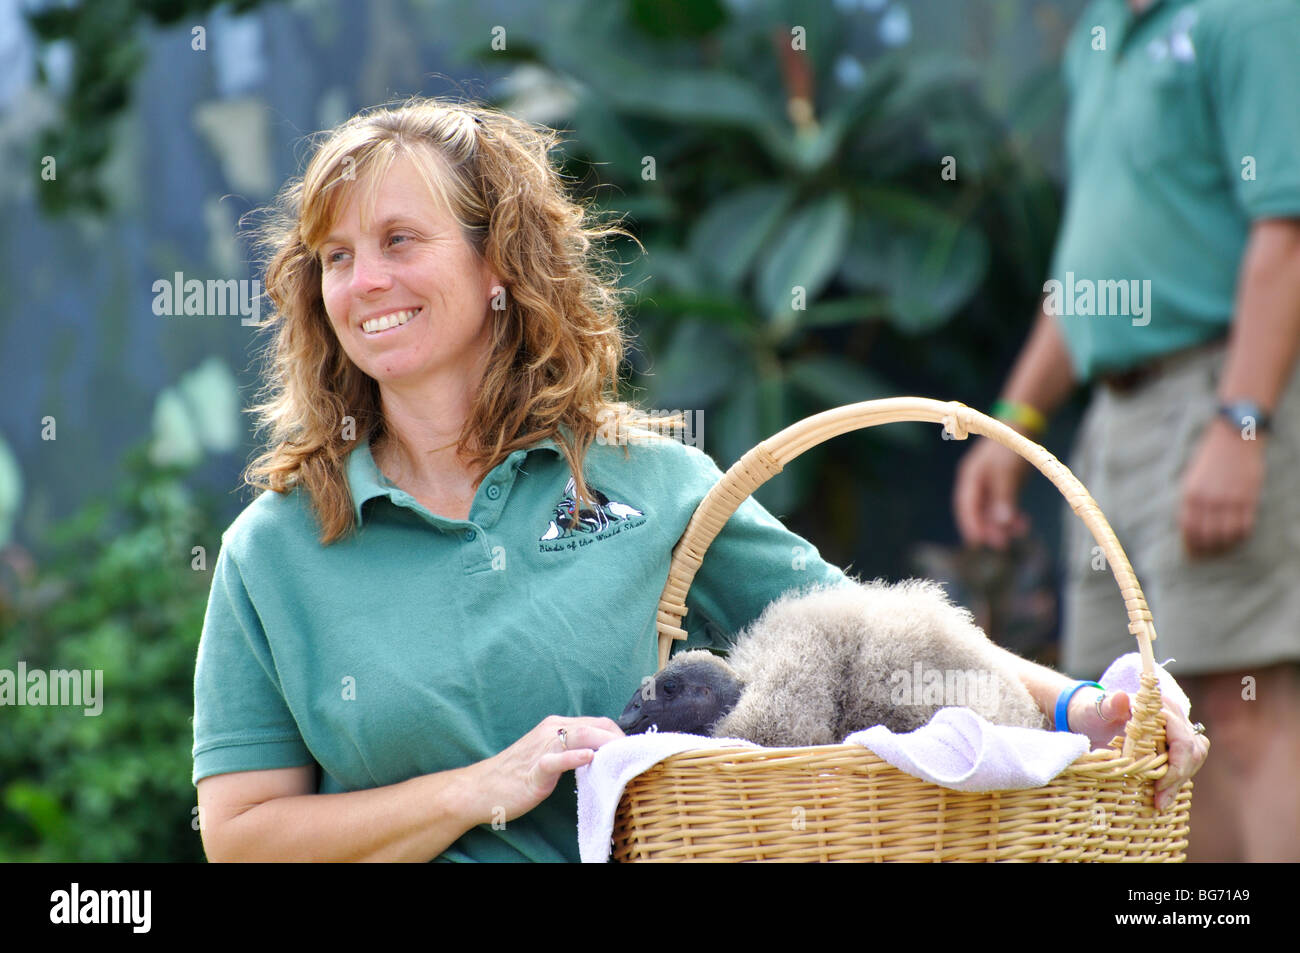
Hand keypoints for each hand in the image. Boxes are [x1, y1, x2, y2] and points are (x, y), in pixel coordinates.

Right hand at [472, 715, 623, 823]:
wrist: (481, 788)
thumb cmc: (515, 775)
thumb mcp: (548, 756)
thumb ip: (571, 751)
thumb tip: (600, 757)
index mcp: (555, 727)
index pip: (596, 722)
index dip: (617, 734)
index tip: (632, 749)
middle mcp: (550, 731)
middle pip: (593, 726)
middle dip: (618, 738)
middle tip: (635, 754)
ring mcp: (541, 749)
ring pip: (579, 735)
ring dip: (604, 742)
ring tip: (623, 753)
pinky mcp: (534, 770)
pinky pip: (555, 760)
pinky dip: (574, 757)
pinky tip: (589, 758)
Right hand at [953, 437, 1031, 548]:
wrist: (1023, 426)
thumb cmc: (1011, 446)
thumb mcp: (1007, 472)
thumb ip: (1004, 496)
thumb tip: (1001, 523)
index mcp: (970, 477)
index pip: (966, 505)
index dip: (969, 524)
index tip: (976, 542)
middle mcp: (977, 483)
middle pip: (978, 511)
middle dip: (988, 528)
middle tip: (1001, 545)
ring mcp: (990, 484)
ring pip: (992, 510)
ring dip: (1002, 524)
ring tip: (1016, 534)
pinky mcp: (1003, 485)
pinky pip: (1004, 505)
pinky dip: (1012, 515)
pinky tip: (1023, 523)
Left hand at [1066, 687, 1208, 811]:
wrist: (1092, 717)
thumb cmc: (1095, 713)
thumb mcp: (1098, 710)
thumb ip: (1110, 705)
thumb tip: (1122, 697)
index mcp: (1160, 707)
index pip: (1182, 740)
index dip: (1176, 766)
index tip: (1159, 785)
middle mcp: (1174, 716)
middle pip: (1192, 752)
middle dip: (1178, 779)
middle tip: (1160, 802)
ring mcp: (1178, 729)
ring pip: (1194, 758)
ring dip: (1179, 781)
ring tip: (1161, 801)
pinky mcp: (1175, 741)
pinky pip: (1187, 761)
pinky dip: (1177, 778)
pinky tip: (1164, 792)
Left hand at [1178, 418, 1266, 558]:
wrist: (1233, 437)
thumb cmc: (1210, 458)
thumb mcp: (1192, 478)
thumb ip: (1191, 502)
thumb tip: (1190, 528)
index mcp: (1190, 494)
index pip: (1187, 529)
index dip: (1190, 546)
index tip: (1192, 555)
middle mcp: (1208, 499)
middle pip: (1206, 536)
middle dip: (1207, 550)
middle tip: (1209, 554)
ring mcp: (1229, 499)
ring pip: (1226, 535)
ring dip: (1225, 545)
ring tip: (1224, 546)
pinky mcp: (1248, 497)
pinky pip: (1245, 526)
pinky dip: (1241, 535)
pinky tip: (1239, 535)